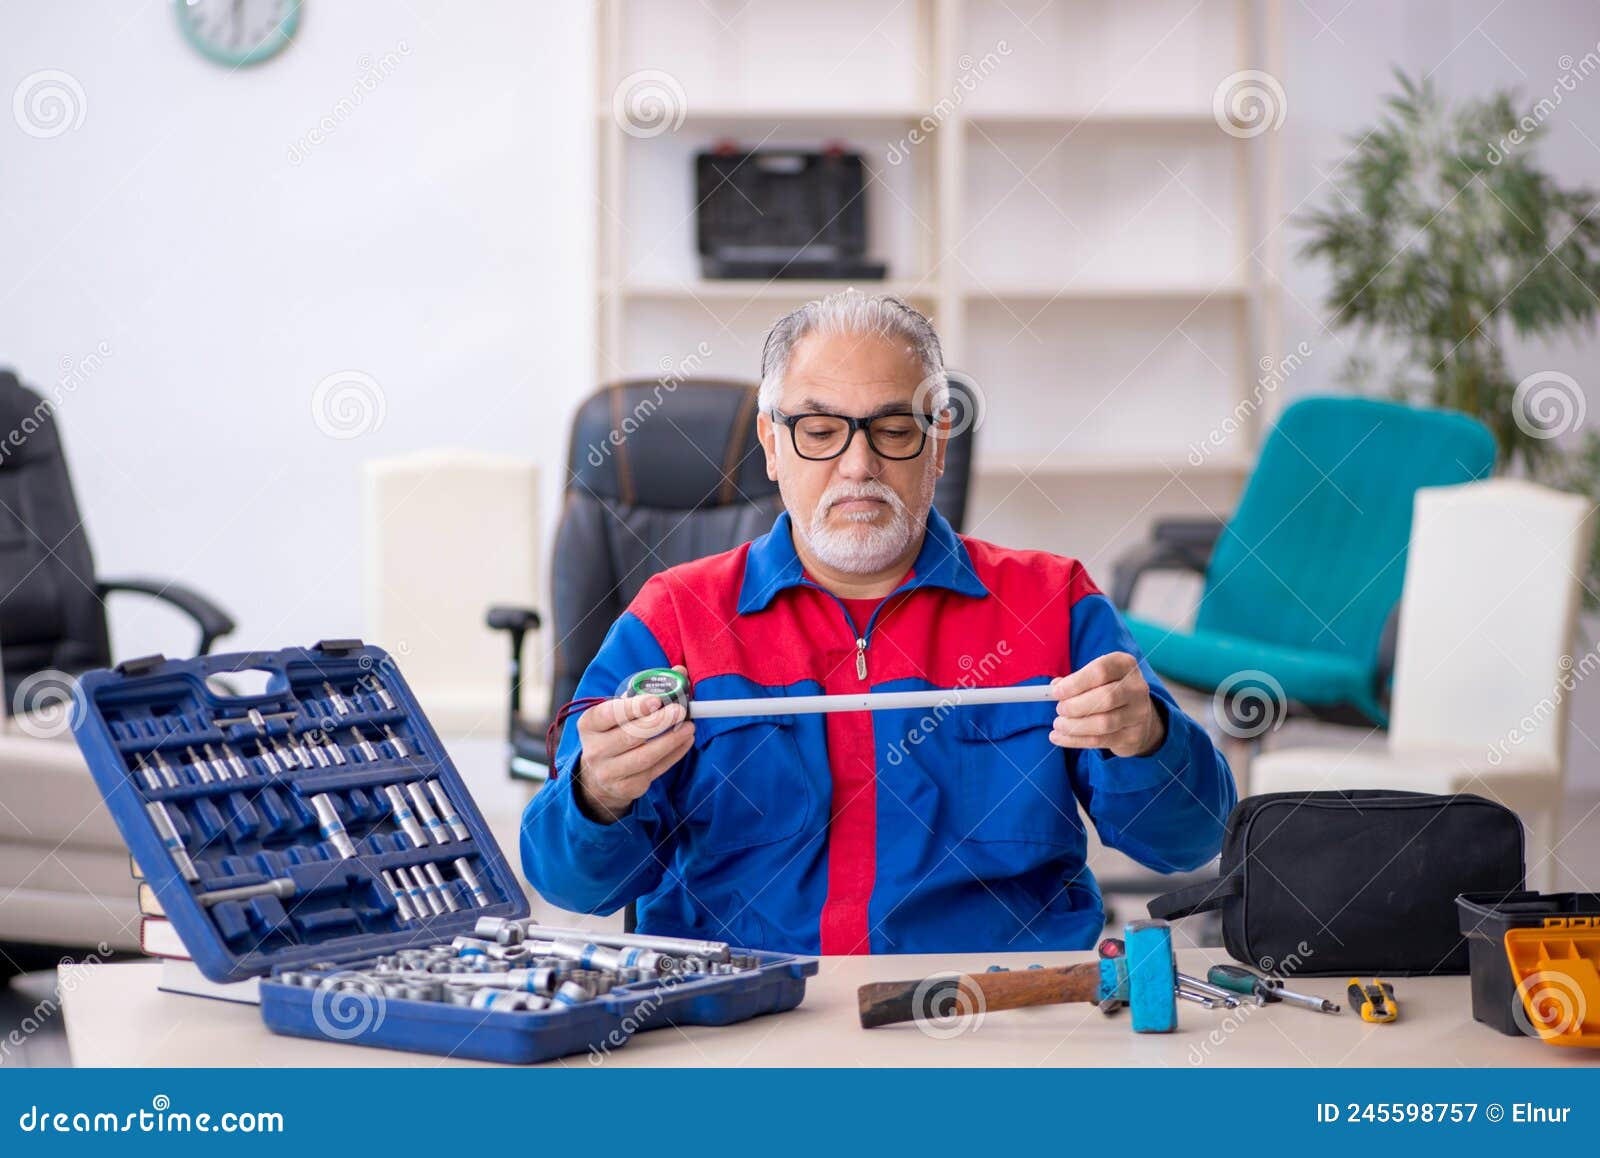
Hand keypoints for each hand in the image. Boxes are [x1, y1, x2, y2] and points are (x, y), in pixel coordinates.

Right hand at [573, 665, 694, 821]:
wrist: (600, 775)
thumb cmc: (614, 733)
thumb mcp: (618, 711)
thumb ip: (644, 691)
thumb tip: (679, 672)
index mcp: (589, 724)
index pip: (609, 714)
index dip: (633, 707)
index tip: (656, 700)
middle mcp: (595, 750)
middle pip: (630, 736)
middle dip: (658, 722)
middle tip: (679, 710)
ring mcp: (610, 772)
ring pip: (645, 756)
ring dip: (671, 740)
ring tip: (689, 727)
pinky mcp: (628, 788)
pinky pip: (656, 770)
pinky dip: (674, 755)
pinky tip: (685, 741)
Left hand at [1047, 652, 1164, 757]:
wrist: (1137, 717)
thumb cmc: (1107, 690)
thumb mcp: (1094, 678)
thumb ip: (1074, 681)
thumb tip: (1055, 688)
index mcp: (1125, 665)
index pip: (1101, 671)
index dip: (1076, 682)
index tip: (1056, 692)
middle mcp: (1136, 687)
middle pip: (1105, 698)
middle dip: (1075, 706)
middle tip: (1060, 709)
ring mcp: (1138, 713)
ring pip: (1103, 723)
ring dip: (1074, 726)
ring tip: (1059, 724)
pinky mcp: (1133, 735)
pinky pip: (1100, 740)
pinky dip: (1075, 740)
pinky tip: (1059, 737)